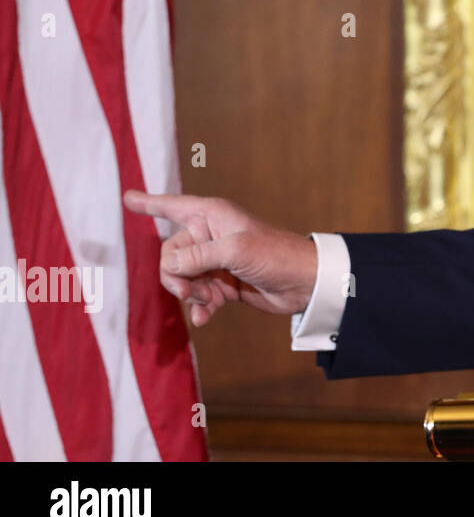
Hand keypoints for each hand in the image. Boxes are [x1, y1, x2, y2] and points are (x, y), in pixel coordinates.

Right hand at [124, 190, 317, 326]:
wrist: (304, 283)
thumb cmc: (275, 255)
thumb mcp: (234, 251)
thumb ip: (197, 257)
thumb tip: (168, 266)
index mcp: (211, 215)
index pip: (172, 206)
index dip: (149, 203)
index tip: (127, 198)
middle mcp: (210, 234)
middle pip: (170, 254)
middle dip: (175, 275)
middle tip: (190, 290)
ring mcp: (216, 260)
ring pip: (181, 277)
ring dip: (190, 292)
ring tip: (208, 300)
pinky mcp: (223, 282)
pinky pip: (197, 295)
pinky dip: (199, 307)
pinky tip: (204, 318)